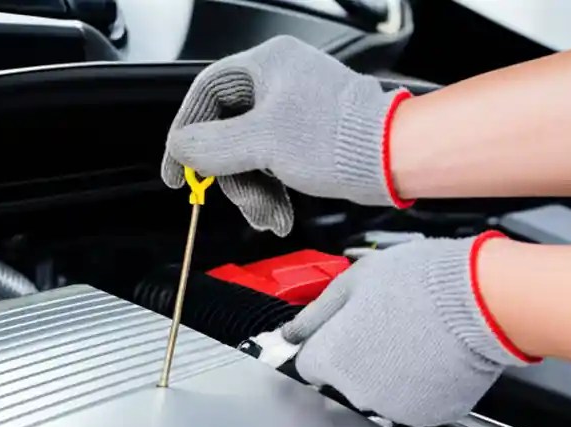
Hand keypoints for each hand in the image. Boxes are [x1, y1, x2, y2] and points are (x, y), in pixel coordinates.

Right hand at [161, 35, 413, 236]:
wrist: (393, 157)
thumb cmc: (341, 138)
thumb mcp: (262, 143)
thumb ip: (213, 147)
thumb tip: (182, 148)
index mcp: (266, 64)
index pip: (205, 94)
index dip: (185, 135)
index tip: (177, 172)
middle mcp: (279, 80)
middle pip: (227, 131)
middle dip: (232, 178)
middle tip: (240, 202)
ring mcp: (294, 109)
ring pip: (250, 153)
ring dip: (253, 192)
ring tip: (268, 217)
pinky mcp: (308, 136)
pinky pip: (273, 163)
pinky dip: (271, 190)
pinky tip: (278, 213)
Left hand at [280, 232, 535, 426]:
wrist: (481, 301)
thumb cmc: (420, 283)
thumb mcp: (354, 281)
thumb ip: (315, 314)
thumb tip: (291, 334)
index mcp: (331, 360)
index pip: (309, 365)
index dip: (326, 344)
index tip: (343, 331)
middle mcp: (357, 394)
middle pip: (344, 382)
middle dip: (359, 358)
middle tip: (387, 325)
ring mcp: (395, 409)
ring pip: (381, 394)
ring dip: (390, 373)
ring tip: (415, 338)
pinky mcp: (430, 417)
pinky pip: (416, 403)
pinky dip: (421, 386)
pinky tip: (434, 355)